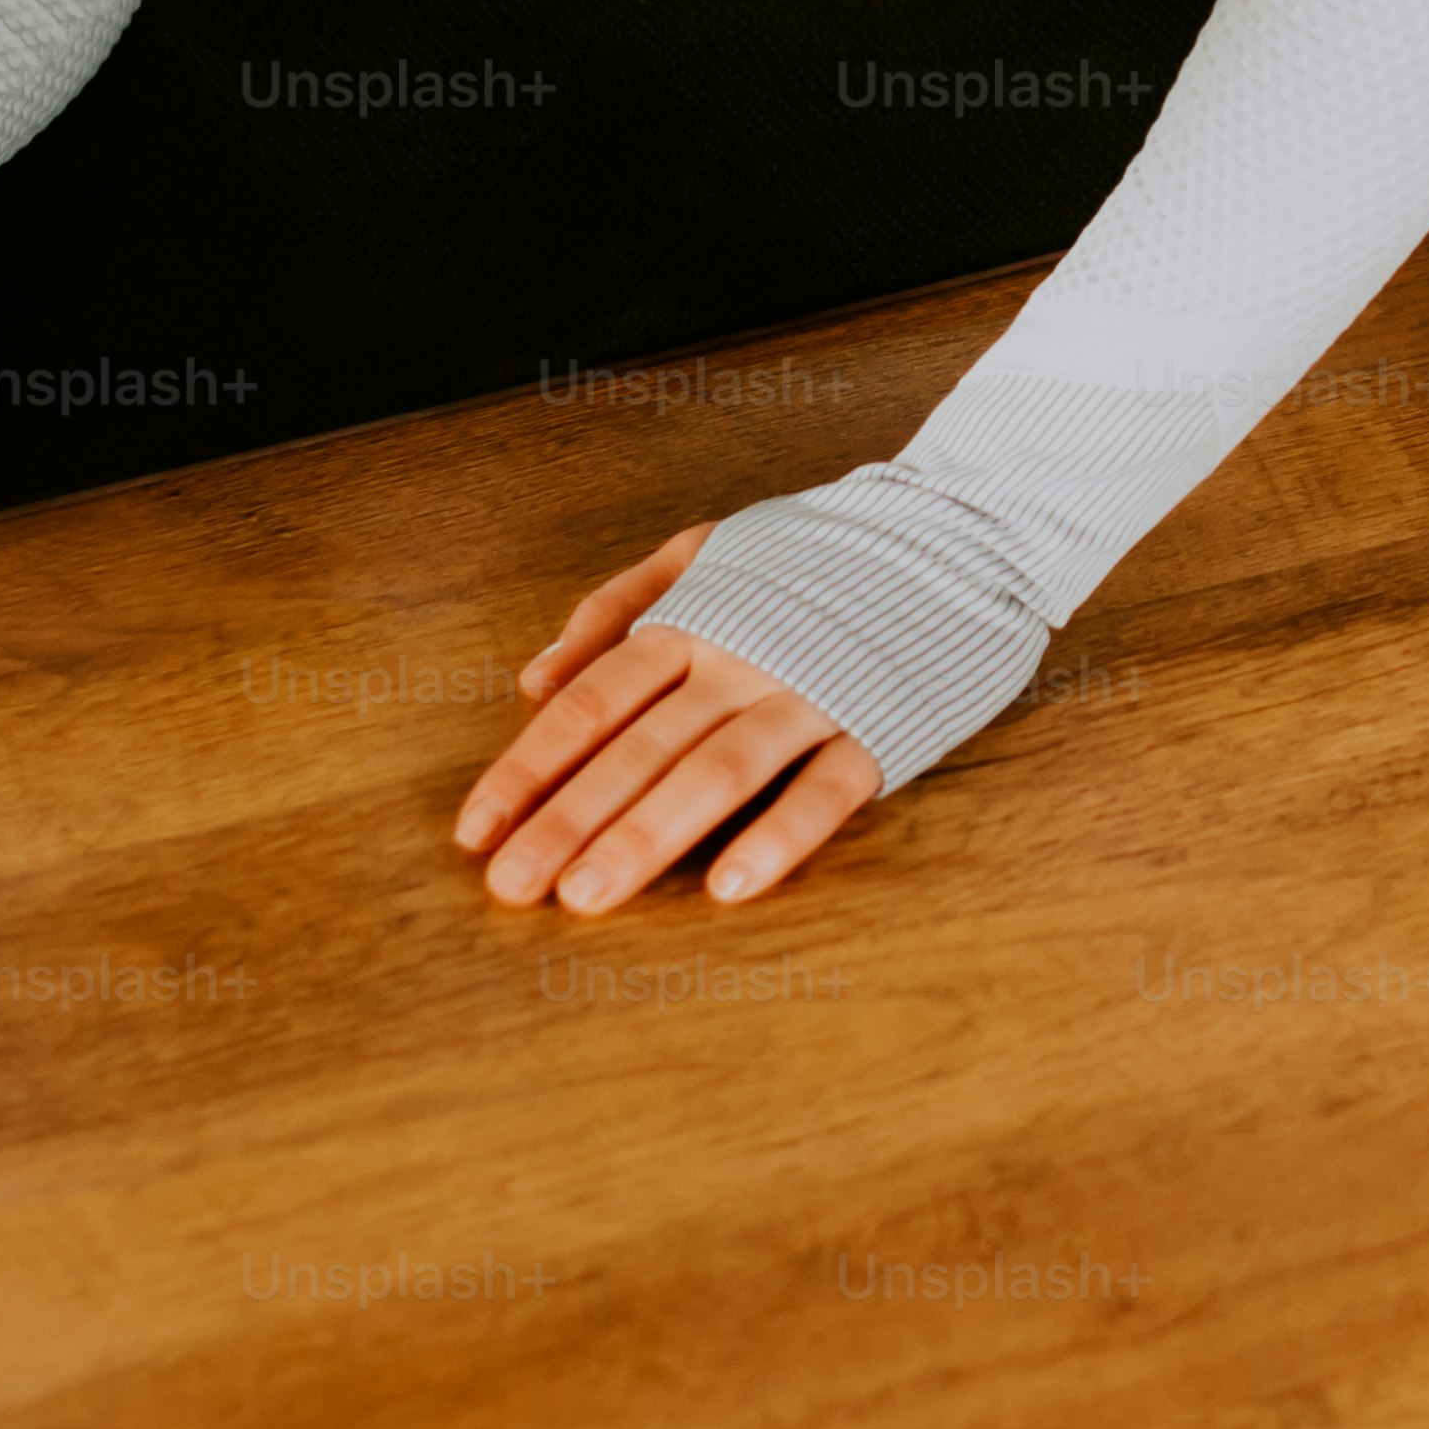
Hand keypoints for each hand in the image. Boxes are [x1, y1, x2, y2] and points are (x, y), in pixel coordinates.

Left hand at [455, 521, 885, 914]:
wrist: (952, 530)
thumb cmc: (813, 556)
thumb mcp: (704, 550)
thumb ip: (615, 607)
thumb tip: (533, 679)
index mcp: (693, 619)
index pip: (591, 702)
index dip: (530, 768)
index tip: (476, 833)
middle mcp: (741, 657)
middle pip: (639, 746)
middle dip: (568, 820)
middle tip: (512, 889)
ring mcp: (810, 693)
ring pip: (718, 770)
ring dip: (648, 835)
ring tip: (589, 897)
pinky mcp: (877, 726)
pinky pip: (825, 788)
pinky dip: (779, 836)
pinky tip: (729, 889)